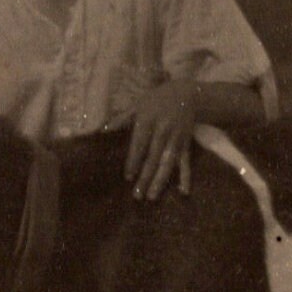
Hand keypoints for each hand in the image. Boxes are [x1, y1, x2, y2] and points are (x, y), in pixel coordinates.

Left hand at [125, 79, 198, 200]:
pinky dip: (185, 176)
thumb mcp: (138, 105)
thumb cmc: (157, 100)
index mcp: (148, 121)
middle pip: (153, 157)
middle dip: (145, 177)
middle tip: (137, 195)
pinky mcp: (186, 144)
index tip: (128, 177)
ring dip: (160, 180)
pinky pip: (186, 162)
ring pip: (168, 162)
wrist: (188, 94)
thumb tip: (103, 130)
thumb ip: (122, 119)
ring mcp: (176, 139)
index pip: (139, 144)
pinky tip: (184, 191)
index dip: (134, 161)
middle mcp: (163, 131)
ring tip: (152, 196)